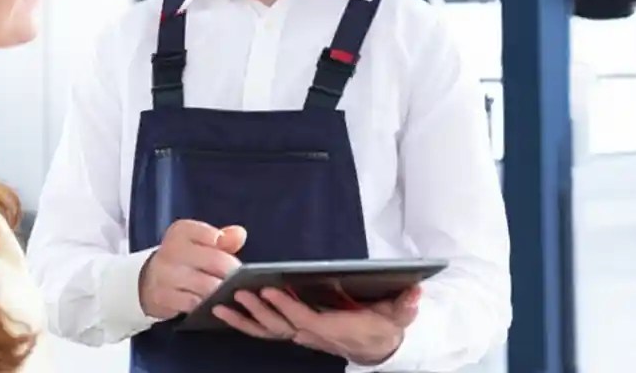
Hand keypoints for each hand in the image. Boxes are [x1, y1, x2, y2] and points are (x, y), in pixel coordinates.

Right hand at [138, 220, 245, 319]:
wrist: (149, 281)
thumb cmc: (185, 260)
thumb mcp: (201, 243)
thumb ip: (224, 238)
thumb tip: (240, 234)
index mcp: (181, 232)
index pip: (210, 234)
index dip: (224, 246)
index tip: (228, 254)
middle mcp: (170, 250)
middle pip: (216, 261)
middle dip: (232, 274)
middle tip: (239, 281)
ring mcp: (165, 274)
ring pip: (207, 286)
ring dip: (222, 293)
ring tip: (227, 294)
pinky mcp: (163, 297)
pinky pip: (195, 304)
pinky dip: (207, 306)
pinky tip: (212, 305)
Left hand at [213, 285, 420, 365]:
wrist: (379, 346)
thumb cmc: (383, 326)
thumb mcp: (400, 316)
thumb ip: (407, 305)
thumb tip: (416, 292)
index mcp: (334, 328)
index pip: (305, 318)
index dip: (287, 306)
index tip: (271, 290)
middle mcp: (313, 334)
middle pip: (280, 326)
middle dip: (259, 310)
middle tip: (238, 293)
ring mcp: (302, 335)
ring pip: (267, 331)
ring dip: (244, 319)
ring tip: (218, 305)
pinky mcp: (294, 332)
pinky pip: (265, 330)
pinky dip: (245, 322)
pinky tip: (225, 312)